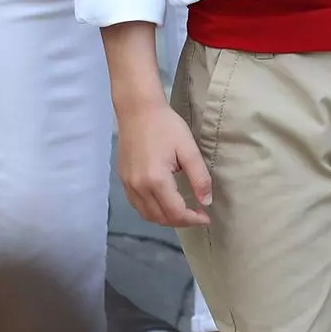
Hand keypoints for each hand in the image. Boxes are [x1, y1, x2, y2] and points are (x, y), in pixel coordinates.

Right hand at [117, 102, 212, 228]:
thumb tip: (206, 202)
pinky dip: (152, 210)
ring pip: (147, 215)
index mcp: (156, 180)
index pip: (176, 212)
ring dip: (166, 218)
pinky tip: (165, 203)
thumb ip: (199, 178)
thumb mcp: (189, 150)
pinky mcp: (123, 180)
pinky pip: (137, 205)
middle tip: (197, 214)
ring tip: (183, 211)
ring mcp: (128, 184)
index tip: (206, 217)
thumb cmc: (166, 126)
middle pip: (160, 218)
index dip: (193, 219)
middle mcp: (139, 187)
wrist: (138, 110)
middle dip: (181, 221)